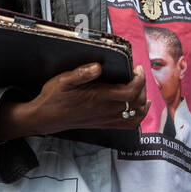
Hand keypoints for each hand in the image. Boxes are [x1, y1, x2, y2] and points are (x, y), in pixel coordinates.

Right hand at [0, 63, 148, 140]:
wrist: (46, 118)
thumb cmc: (54, 97)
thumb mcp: (63, 80)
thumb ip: (81, 73)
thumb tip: (98, 66)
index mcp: (99, 98)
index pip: (131, 91)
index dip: (140, 79)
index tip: (137, 68)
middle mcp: (106, 110)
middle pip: (137, 102)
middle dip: (143, 86)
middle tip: (137, 74)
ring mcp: (107, 119)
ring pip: (136, 115)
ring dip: (143, 102)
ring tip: (142, 89)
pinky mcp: (104, 124)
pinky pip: (129, 125)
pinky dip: (139, 117)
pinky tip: (139, 108)